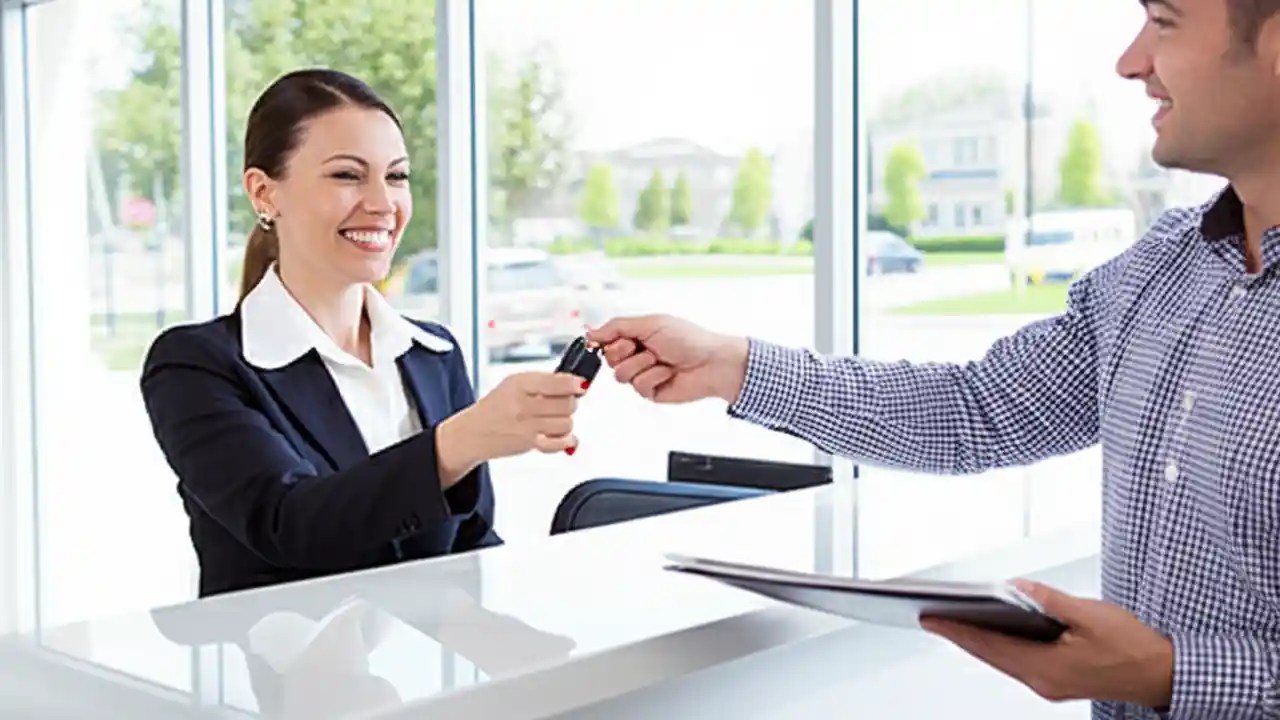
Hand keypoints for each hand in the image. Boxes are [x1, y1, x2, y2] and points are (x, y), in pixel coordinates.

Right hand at [436, 372, 584, 484]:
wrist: (474, 432)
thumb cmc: (497, 406)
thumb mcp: (515, 383)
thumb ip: (545, 381)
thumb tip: (575, 383)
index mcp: (520, 384)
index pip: (557, 382)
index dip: (574, 384)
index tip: (580, 385)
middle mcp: (523, 404)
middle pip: (567, 404)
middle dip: (570, 403)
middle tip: (563, 403)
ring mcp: (527, 426)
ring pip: (567, 423)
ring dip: (567, 421)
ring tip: (555, 418)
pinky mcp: (530, 443)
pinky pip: (560, 443)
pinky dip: (567, 440)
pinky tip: (563, 436)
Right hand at [585, 314, 747, 403]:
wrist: (712, 362)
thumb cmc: (688, 338)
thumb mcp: (650, 323)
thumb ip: (617, 326)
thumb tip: (590, 332)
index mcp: (637, 336)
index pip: (607, 340)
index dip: (609, 341)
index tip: (618, 338)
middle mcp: (637, 355)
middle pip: (610, 359)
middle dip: (627, 352)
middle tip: (647, 347)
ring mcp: (643, 374)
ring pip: (621, 375)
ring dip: (642, 365)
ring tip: (661, 360)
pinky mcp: (651, 392)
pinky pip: (638, 387)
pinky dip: (654, 377)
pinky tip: (669, 373)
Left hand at [920, 580, 1173, 708]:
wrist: (1162, 675)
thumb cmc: (1133, 646)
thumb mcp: (1090, 615)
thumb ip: (1051, 601)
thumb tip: (1017, 587)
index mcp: (1047, 668)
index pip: (990, 646)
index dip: (958, 631)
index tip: (931, 619)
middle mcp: (1043, 682)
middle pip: (990, 656)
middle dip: (960, 636)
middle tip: (931, 619)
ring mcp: (1049, 685)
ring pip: (1003, 661)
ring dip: (978, 643)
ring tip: (953, 623)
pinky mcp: (1057, 681)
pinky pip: (1018, 664)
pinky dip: (1000, 648)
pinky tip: (992, 634)